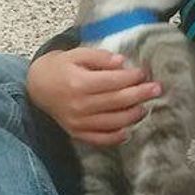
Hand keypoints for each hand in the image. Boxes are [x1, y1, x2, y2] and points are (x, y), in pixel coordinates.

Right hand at [27, 48, 161, 145]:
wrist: (37, 87)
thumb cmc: (61, 68)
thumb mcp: (77, 54)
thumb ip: (100, 57)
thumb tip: (122, 62)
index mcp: (79, 83)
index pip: (113, 82)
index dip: (131, 77)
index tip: (143, 73)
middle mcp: (79, 105)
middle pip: (117, 101)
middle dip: (140, 95)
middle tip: (157, 89)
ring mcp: (78, 122)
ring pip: (113, 122)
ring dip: (133, 115)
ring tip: (145, 107)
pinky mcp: (77, 133)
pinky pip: (101, 139)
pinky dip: (117, 137)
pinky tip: (128, 129)